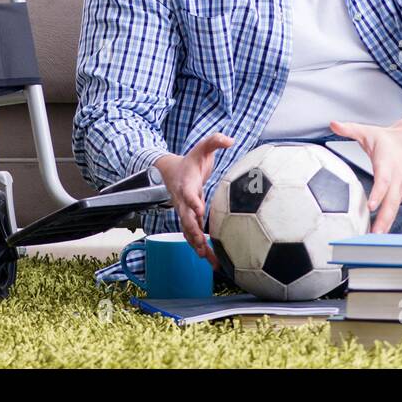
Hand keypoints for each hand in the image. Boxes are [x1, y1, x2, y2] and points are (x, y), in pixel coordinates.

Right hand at [153, 132, 233, 267]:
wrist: (171, 172)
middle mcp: (183, 202)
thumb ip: (214, 141)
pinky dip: (201, 249)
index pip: (188, 194)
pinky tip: (214, 262)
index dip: (192, 202)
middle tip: (202, 243)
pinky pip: (193, 237)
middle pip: (185, 219)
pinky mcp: (189, 221)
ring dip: (198, 247)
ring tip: (211, 260)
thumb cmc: (191, 161)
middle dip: (193, 232)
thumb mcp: (201, 148)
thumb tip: (231, 139)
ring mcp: (184, 213)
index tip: (199, 210)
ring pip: (188, 233)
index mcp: (186, 185)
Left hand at [330, 109, 401, 234]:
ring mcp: (400, 188)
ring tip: (373, 241)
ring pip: (394, 209)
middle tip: (374, 235)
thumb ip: (350, 129)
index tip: (371, 206)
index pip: (384, 180)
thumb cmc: (389, 140)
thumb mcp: (369, 131)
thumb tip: (332, 123)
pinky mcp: (400, 194)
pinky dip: (387, 223)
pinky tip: (377, 236)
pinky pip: (394, 210)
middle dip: (384, 219)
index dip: (378, 193)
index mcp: (387, 163)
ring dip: (385, 225)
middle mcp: (396, 178)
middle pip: (392, 202)